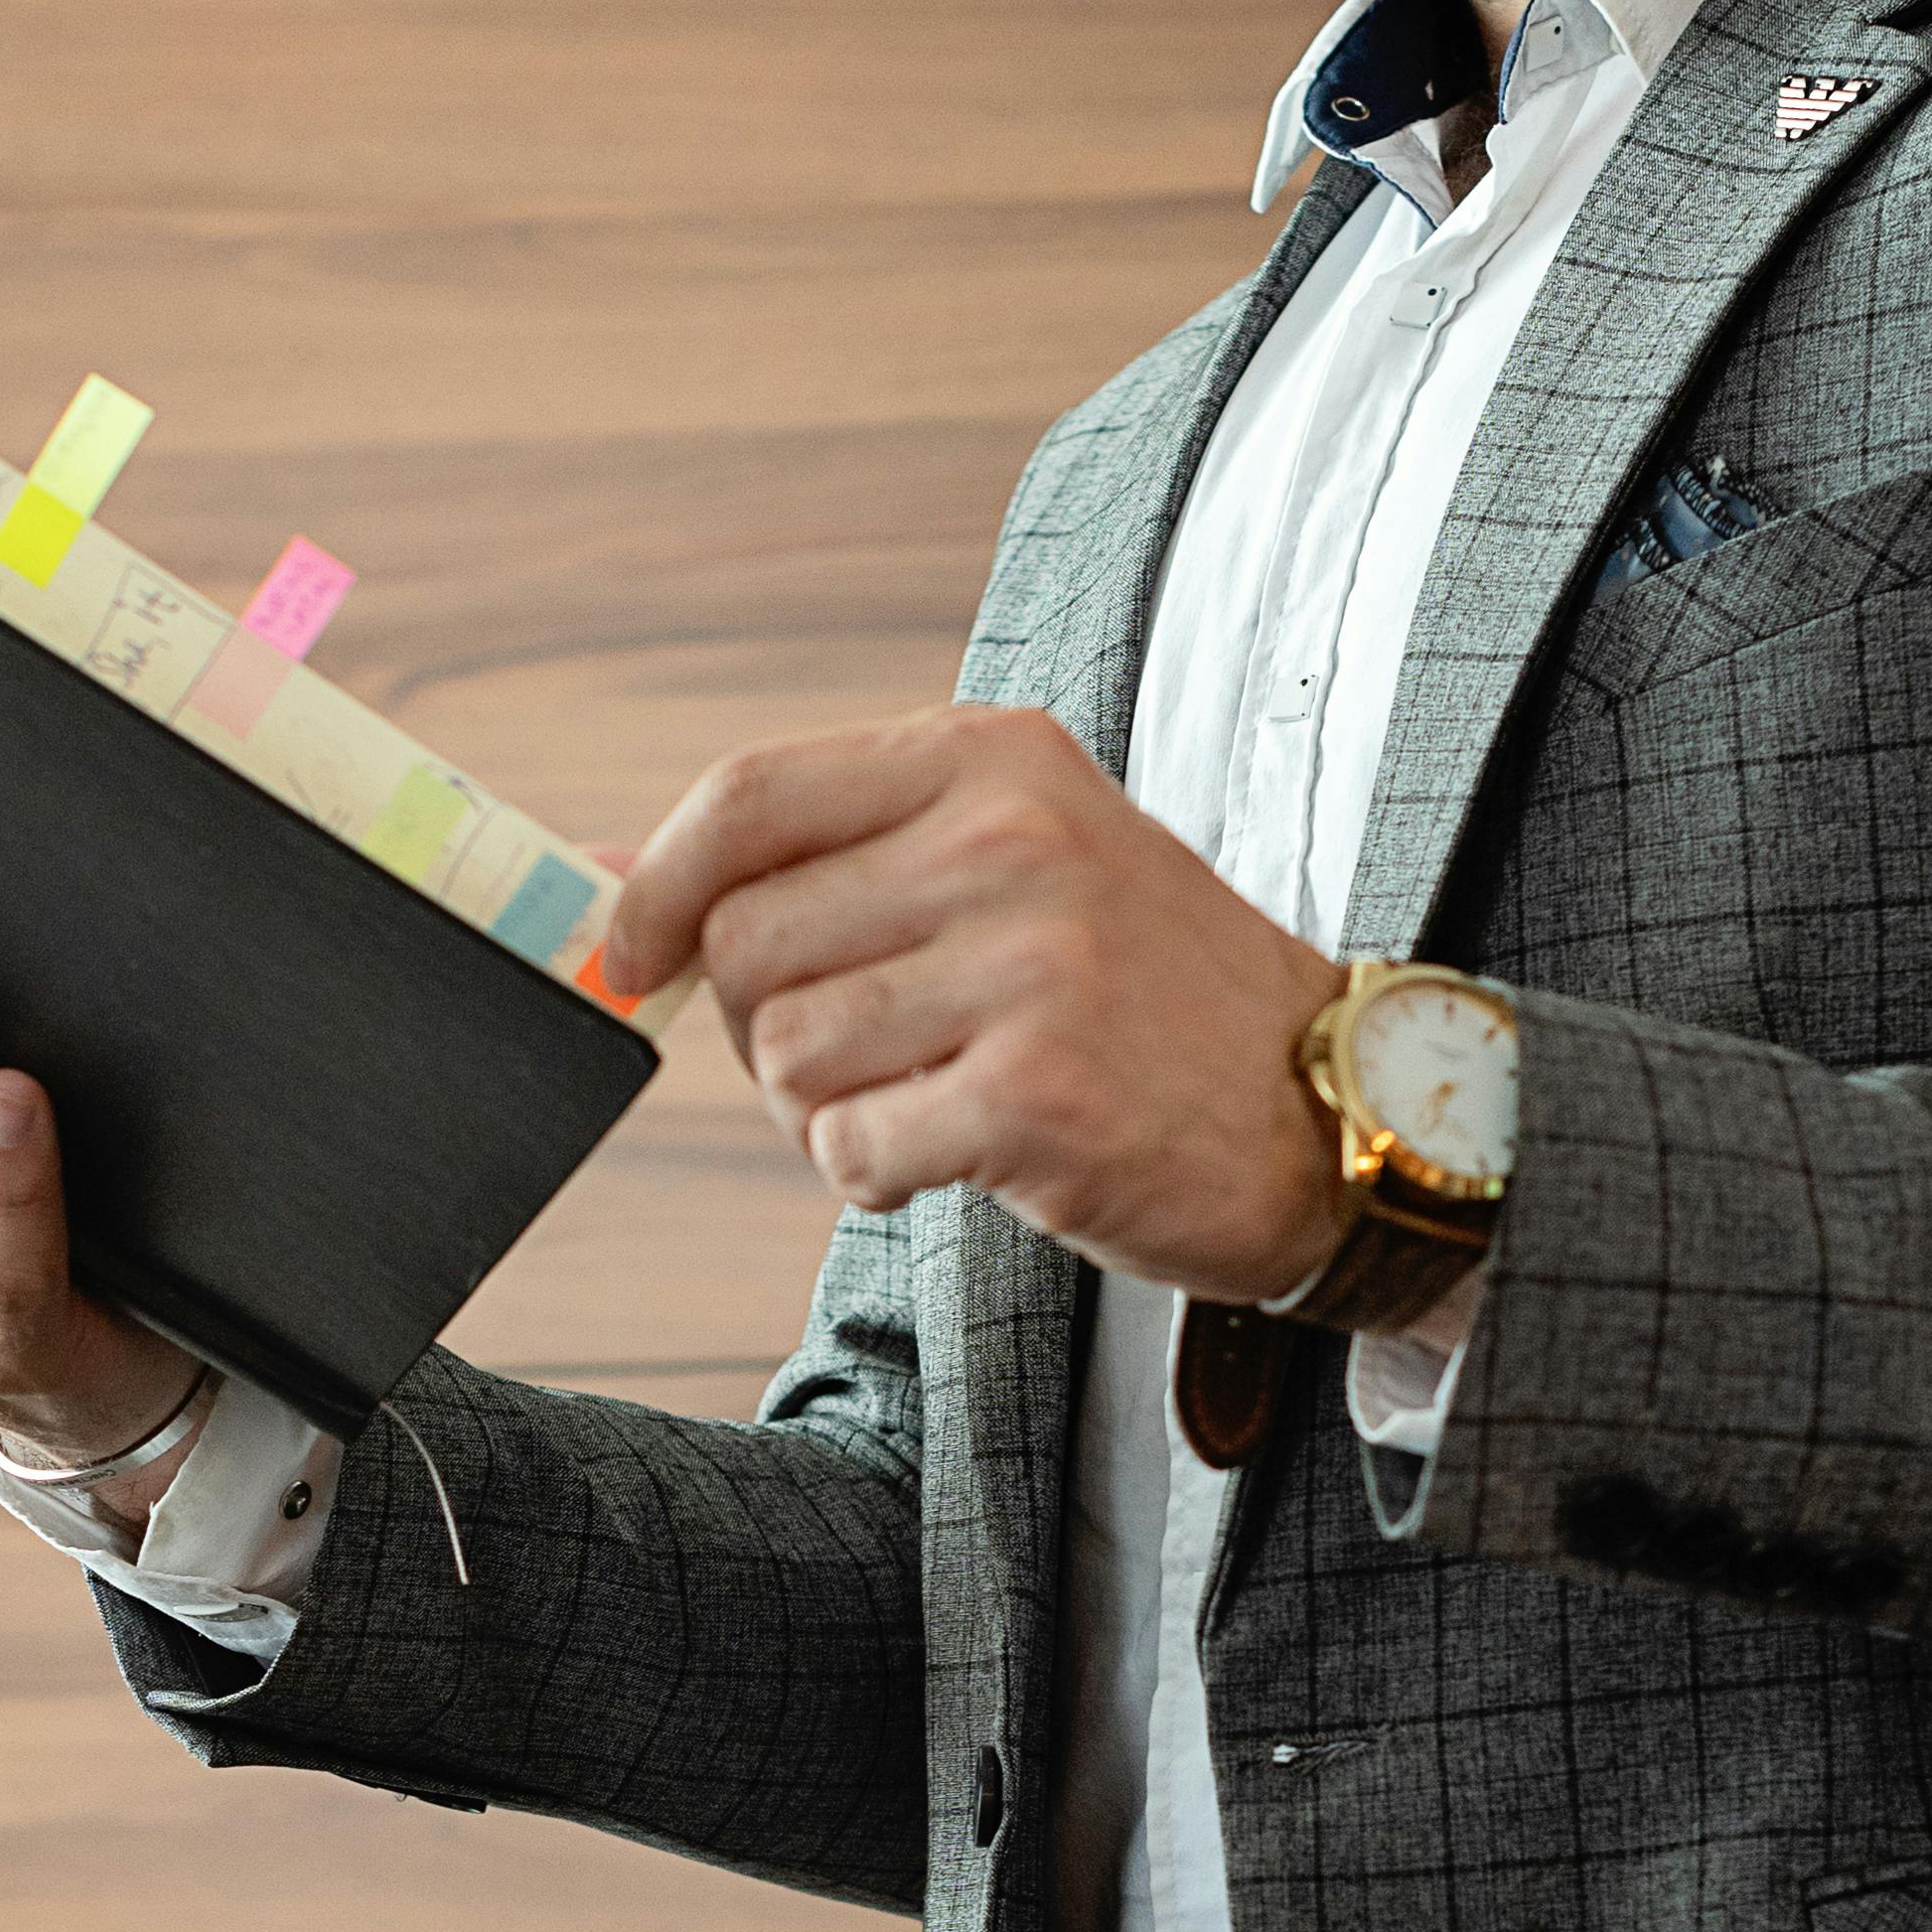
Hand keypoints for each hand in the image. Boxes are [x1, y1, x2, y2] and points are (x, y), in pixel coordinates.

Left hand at [603, 706, 1343, 1302]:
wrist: (1326, 1104)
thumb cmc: (1145, 991)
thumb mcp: (1010, 866)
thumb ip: (825, 858)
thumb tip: (605, 881)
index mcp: (992, 761)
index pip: (749, 793)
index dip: (658, 883)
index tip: (632, 949)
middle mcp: (1010, 844)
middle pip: (745, 940)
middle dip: (763, 1023)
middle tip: (865, 1050)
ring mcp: (1029, 968)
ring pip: (784, 1053)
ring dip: (825, 1107)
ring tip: (930, 1097)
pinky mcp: (1036, 1094)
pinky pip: (849, 1146)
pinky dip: (875, 1171)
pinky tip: (959, 1153)